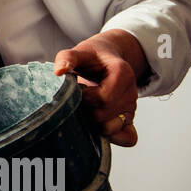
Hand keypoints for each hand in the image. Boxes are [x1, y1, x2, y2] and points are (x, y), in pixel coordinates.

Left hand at [53, 30, 145, 146]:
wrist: (108, 59)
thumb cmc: (93, 57)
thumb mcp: (80, 52)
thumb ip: (68, 58)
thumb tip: (58, 72)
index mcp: (123, 74)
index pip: (103, 98)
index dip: (84, 97)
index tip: (76, 88)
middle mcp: (131, 93)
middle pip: (104, 115)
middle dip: (85, 110)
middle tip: (77, 99)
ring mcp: (131, 108)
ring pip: (112, 128)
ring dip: (93, 123)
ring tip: (84, 109)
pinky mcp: (128, 119)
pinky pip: (129, 138)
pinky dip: (114, 138)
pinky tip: (96, 127)